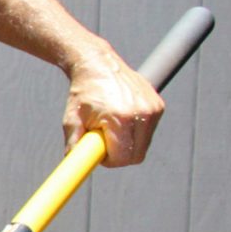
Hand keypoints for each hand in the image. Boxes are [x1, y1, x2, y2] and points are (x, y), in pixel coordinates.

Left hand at [63, 44, 163, 166]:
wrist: (98, 65)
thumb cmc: (83, 92)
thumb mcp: (71, 120)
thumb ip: (73, 145)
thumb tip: (74, 166)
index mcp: (120, 118)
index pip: (123, 157)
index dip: (109, 160)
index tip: (99, 152)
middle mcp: (142, 113)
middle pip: (136, 155)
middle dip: (120, 155)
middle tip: (104, 142)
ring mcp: (153, 108)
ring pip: (143, 145)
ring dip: (128, 143)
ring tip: (111, 125)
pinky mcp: (158, 105)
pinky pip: (148, 131)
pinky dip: (136, 132)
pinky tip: (122, 117)